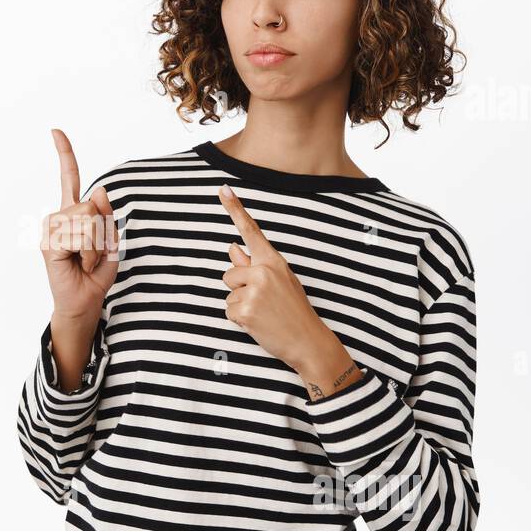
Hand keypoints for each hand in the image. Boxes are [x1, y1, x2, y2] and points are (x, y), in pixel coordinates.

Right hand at [40, 128, 119, 325]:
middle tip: (94, 253)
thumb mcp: (111, 239)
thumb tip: (100, 189)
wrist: (85, 301)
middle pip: (91, 204)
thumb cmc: (96, 273)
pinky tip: (80, 264)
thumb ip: (106, 215)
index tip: (55, 131)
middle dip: (103, 231)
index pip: (68, 178)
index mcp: (72, 213)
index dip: (64, 154)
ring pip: (88, 218)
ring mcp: (50, 229)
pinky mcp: (48, 243)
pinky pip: (82, 235)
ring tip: (86, 260)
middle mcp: (57, 217)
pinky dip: (90, 253)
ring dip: (97, 245)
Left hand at [217, 183, 336, 371]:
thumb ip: (255, 265)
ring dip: (239, 306)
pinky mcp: (244, 310)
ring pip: (228, 294)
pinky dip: (239, 320)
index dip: (235, 209)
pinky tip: (258, 324)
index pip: (251, 231)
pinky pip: (228, 311)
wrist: (307, 340)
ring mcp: (254, 290)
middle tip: (263, 302)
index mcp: (273, 261)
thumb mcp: (280, 282)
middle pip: (229, 273)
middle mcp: (263, 271)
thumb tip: (232, 248)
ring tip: (263, 314)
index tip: (223, 189)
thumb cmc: (294, 311)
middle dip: (239, 288)